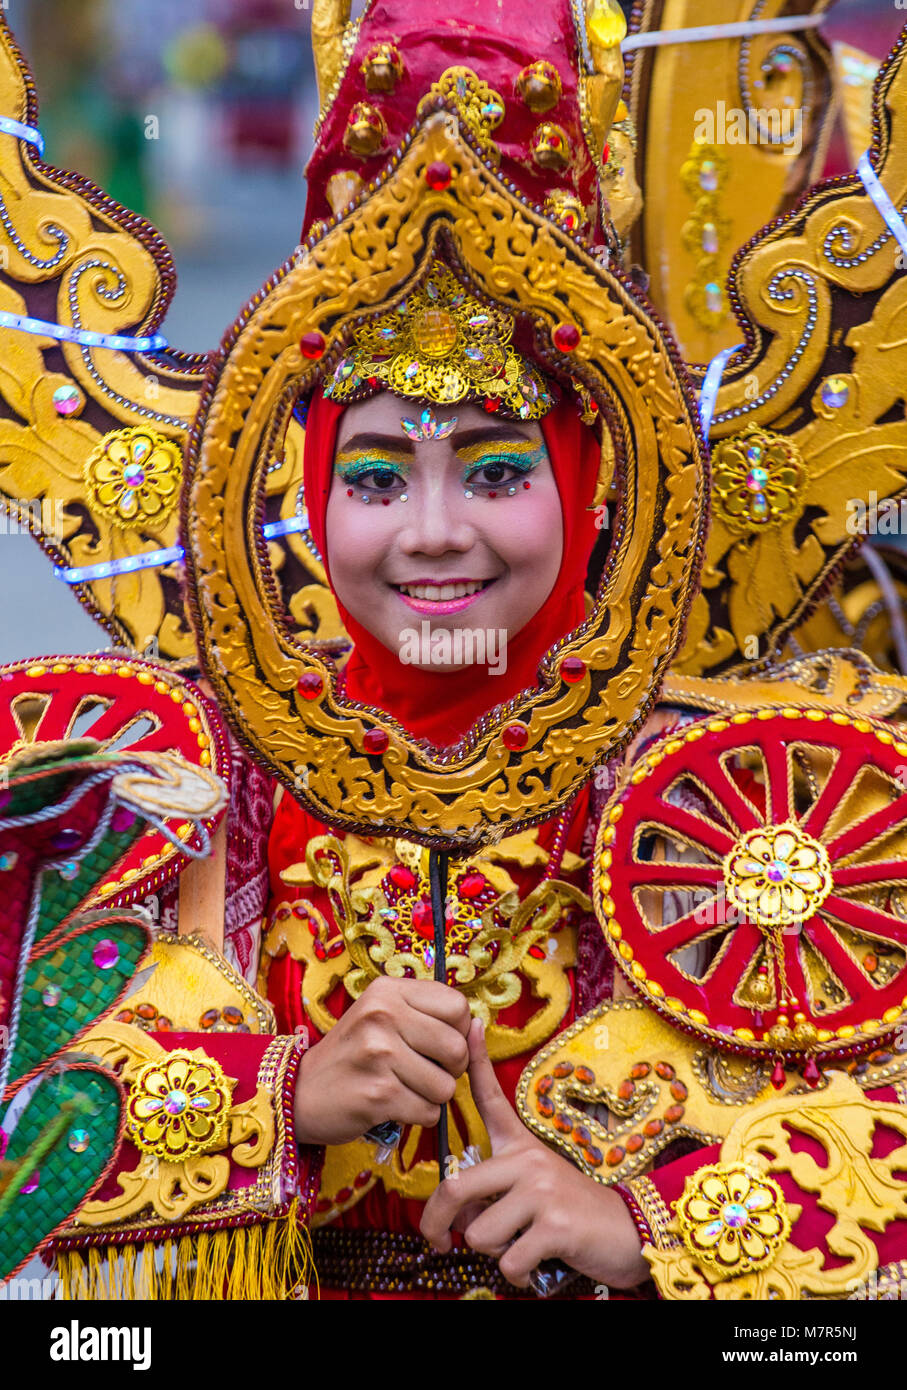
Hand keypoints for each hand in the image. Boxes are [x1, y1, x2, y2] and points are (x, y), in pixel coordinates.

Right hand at [293, 976, 470, 1145]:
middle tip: (426, 1073)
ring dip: (432, 1096)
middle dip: (451, 1070)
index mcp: (387, 991)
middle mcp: (382, 1015)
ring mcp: (379, 1054)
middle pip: (458, 1047)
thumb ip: (423, 1013)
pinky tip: (394, 1106)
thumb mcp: (379, 1015)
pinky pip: (428, 1112)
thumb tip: (477, 1025)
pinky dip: (418, 1116)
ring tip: (405, 1089)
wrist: (299, 1092)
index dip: (459, 1031)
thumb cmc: (352, 1055)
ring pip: (446, 1085)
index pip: (457, 1006)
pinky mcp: (377, 1094)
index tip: (438, 1044)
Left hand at [420, 1019, 648, 1289]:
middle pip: (456, 1187)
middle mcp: (529, 1162)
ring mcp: (542, 1192)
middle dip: (436, 1222)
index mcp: (522, 1148)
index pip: (492, 1100)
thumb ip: (492, 1196)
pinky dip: (513, 1273)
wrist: (631, 1232)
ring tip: (517, 1246)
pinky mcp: (555, 1226)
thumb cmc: (573, 1214)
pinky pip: (508, 1260)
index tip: (471, 1025)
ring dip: (490, 1252)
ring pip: (479, 1233)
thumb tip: (457, 1219)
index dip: (477, 1062)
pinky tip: (533, 1264)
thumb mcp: (534, 1192)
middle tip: (435, 1241)